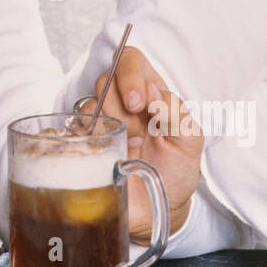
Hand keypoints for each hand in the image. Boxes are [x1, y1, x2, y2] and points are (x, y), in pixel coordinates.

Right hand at [77, 51, 203, 242]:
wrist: (160, 208)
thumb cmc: (177, 170)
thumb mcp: (190, 141)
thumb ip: (178, 113)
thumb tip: (152, 93)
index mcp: (150, 92)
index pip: (130, 59)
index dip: (129, 74)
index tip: (139, 104)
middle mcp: (123, 101)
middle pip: (105, 79)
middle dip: (121, 108)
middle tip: (139, 135)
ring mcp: (102, 121)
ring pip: (89, 102)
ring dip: (109, 126)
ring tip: (129, 148)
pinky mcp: (87, 141)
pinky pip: (75, 127)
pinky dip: (91, 139)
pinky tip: (108, 154)